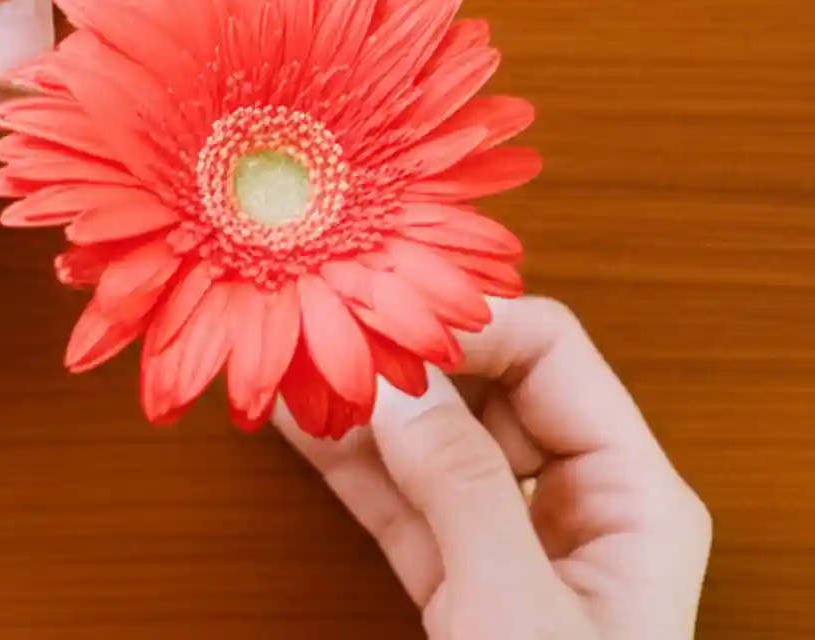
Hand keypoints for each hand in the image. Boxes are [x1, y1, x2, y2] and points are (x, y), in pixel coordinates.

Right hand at [277, 297, 711, 639]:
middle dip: (405, 360)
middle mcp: (576, 501)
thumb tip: (395, 380)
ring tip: (294, 366)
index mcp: (631, 492)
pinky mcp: (459, 579)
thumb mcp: (517, 607)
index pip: (550, 354)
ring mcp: (513, 540)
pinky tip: (303, 429)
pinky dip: (352, 467)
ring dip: (364, 408)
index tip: (381, 318)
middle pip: (488, 389)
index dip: (465, 325)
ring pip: (433, 444)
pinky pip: (402, 501)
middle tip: (325, 335)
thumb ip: (457, 483)